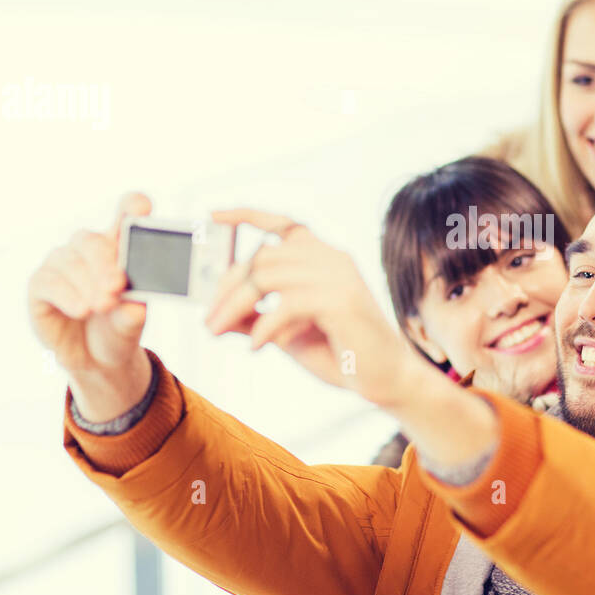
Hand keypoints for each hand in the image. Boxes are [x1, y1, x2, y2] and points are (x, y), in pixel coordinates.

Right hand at [28, 192, 150, 378]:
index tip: (141, 209)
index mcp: (120, 247)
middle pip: (94, 240)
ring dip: (88, 283)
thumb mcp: (132, 323)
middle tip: (117, 287)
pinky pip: (50, 282)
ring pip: (72, 261)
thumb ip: (134, 313)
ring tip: (103, 306)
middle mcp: (89, 249)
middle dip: (106, 264)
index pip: (126, 213)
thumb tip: (134, 307)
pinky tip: (81, 309)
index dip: (133, 206)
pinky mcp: (41, 284)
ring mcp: (62, 263)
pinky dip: (67, 295)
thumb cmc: (118, 329)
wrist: (97, 359)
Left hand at [203, 208, 432, 408]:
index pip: (284, 224)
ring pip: (266, 277)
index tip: (213, 215)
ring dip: (234, 306)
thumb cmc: (341, 354)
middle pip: (262, 257)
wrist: (386, 380)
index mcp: (324, 258)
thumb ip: (256, 319)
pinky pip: (285, 305)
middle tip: (208, 321)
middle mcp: (332, 258)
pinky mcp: (340, 300)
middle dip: (226, 288)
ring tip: (218, 331)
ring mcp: (338, 276)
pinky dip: (263, 326)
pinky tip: (256, 347)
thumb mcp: (287, 335)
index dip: (247, 215)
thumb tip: (217, 316)